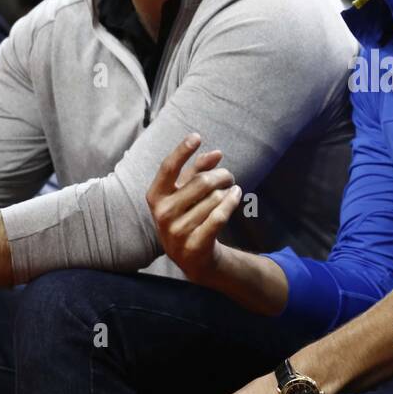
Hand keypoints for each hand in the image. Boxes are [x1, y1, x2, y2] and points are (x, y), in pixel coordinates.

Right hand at [147, 132, 242, 285]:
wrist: (192, 256)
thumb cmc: (188, 215)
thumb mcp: (186, 192)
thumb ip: (197, 170)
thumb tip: (216, 153)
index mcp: (155, 197)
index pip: (167, 168)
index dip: (182, 151)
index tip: (197, 137)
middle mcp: (163, 214)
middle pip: (201, 182)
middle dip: (221, 175)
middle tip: (229, 176)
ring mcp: (177, 231)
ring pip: (214, 198)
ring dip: (228, 191)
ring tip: (230, 192)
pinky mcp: (194, 245)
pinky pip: (220, 216)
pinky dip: (232, 202)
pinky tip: (237, 196)